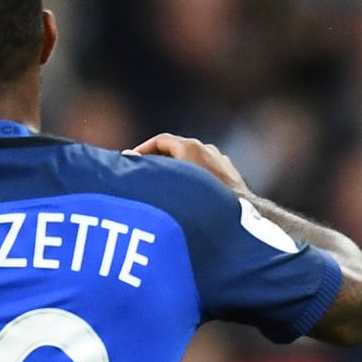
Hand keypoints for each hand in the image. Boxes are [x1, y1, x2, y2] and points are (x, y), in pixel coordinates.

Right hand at [131, 133, 250, 195]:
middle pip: (177, 149)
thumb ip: (145, 166)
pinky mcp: (230, 174)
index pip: (161, 140)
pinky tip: (189, 192)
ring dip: (177, 168)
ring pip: (193, 159)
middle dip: (159, 159)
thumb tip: (126, 156)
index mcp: (190, 147)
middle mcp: (207, 149)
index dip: (143, 149)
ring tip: (166, 185)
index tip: (131, 161)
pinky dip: (193, 175)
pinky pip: (206, 170)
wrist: (235, 220)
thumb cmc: (196, 201)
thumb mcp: (165, 182)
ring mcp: (220, 160)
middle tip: (144, 174)